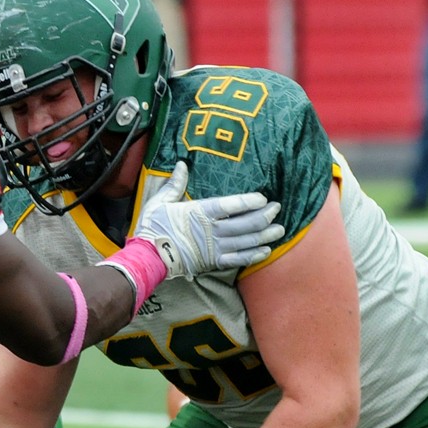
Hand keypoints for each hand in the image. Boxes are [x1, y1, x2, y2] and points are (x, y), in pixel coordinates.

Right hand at [132, 161, 284, 278]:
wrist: (148, 257)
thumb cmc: (153, 228)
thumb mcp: (160, 202)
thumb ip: (175, 184)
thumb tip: (182, 164)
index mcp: (200, 212)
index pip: (231, 205)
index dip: (249, 201)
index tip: (263, 198)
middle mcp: (212, 230)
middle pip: (246, 223)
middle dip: (265, 216)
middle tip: (276, 209)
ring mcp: (214, 248)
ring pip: (247, 242)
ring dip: (265, 235)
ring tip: (279, 229)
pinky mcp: (213, 262)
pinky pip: (238, 259)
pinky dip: (254, 255)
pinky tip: (265, 250)